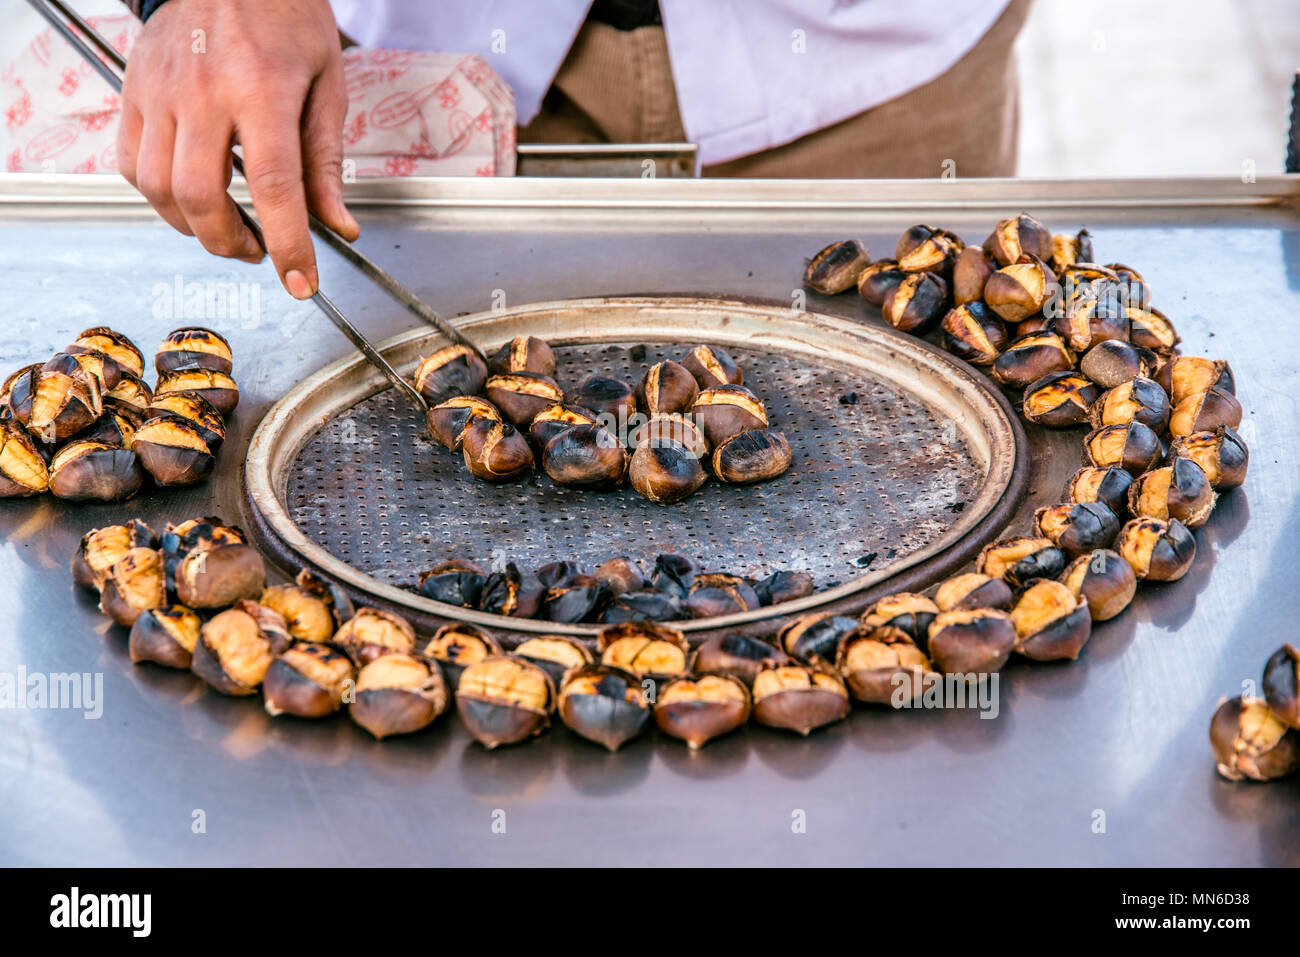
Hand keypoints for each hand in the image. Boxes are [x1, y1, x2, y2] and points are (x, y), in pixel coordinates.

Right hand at [117, 0, 358, 298]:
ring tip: (229, 227)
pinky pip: (132, 164)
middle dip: (231, 243)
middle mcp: (203, 91)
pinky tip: (191, 195)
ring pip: (158, 189)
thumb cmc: (284, 15)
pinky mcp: (133, 91)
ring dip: (194, 227)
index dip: (288, 245)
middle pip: (200, 197)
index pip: (274, 186)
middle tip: (260, 250)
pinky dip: (160, 196)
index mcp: (262, 88)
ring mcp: (160, 91)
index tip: (301, 282)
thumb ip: (327, 161)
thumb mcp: (327, 83)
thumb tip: (339, 227)